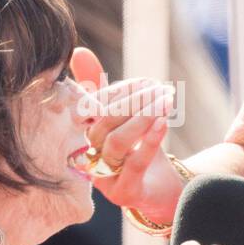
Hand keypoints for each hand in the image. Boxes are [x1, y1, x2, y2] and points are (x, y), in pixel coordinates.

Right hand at [70, 46, 184, 223]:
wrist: (164, 191)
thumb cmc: (140, 150)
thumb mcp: (125, 117)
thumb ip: (104, 88)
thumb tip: (79, 51)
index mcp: (85, 136)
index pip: (92, 108)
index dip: (117, 91)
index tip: (145, 81)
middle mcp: (89, 158)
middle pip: (103, 124)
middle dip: (132, 102)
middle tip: (158, 89)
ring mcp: (105, 179)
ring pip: (116, 142)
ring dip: (141, 117)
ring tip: (164, 102)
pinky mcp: (125, 193)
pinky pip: (135, 163)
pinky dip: (150, 139)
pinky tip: (164, 121)